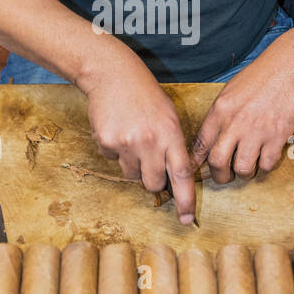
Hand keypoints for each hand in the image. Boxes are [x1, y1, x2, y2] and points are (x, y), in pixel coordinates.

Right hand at [81, 55, 196, 223]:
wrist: (112, 74)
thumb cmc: (145, 95)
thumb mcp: (169, 116)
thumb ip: (173, 145)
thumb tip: (176, 176)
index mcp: (171, 134)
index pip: (182, 174)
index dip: (185, 199)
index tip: (186, 219)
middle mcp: (150, 141)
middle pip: (153, 183)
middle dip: (152, 180)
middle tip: (148, 161)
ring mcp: (127, 143)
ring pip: (131, 175)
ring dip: (132, 164)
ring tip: (131, 138)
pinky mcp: (107, 142)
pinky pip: (112, 160)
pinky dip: (114, 150)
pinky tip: (117, 129)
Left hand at [191, 37, 293, 182]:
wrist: (289, 67)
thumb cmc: (260, 76)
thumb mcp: (230, 91)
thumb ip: (221, 115)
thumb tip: (213, 137)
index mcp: (220, 110)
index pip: (200, 144)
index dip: (197, 162)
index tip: (199, 170)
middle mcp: (235, 123)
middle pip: (218, 162)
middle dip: (220, 176)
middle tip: (226, 176)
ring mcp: (256, 131)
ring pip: (243, 168)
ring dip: (245, 173)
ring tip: (249, 167)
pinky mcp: (278, 136)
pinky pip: (267, 164)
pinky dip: (266, 166)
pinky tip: (266, 157)